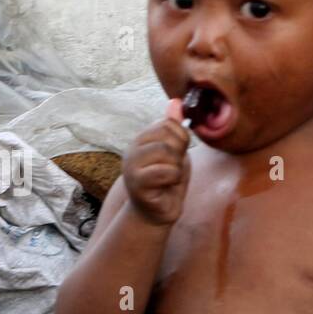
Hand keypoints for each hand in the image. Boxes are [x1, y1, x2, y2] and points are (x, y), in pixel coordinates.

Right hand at [122, 99, 190, 225]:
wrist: (157, 212)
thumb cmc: (166, 181)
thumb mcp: (175, 150)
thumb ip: (174, 128)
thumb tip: (175, 101)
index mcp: (140, 139)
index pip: (168, 124)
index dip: (181, 138)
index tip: (176, 155)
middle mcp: (131, 150)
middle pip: (167, 135)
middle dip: (179, 153)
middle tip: (172, 169)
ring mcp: (131, 167)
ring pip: (168, 152)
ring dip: (176, 167)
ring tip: (168, 178)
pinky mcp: (137, 184)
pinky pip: (167, 171)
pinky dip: (174, 179)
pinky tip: (166, 187)